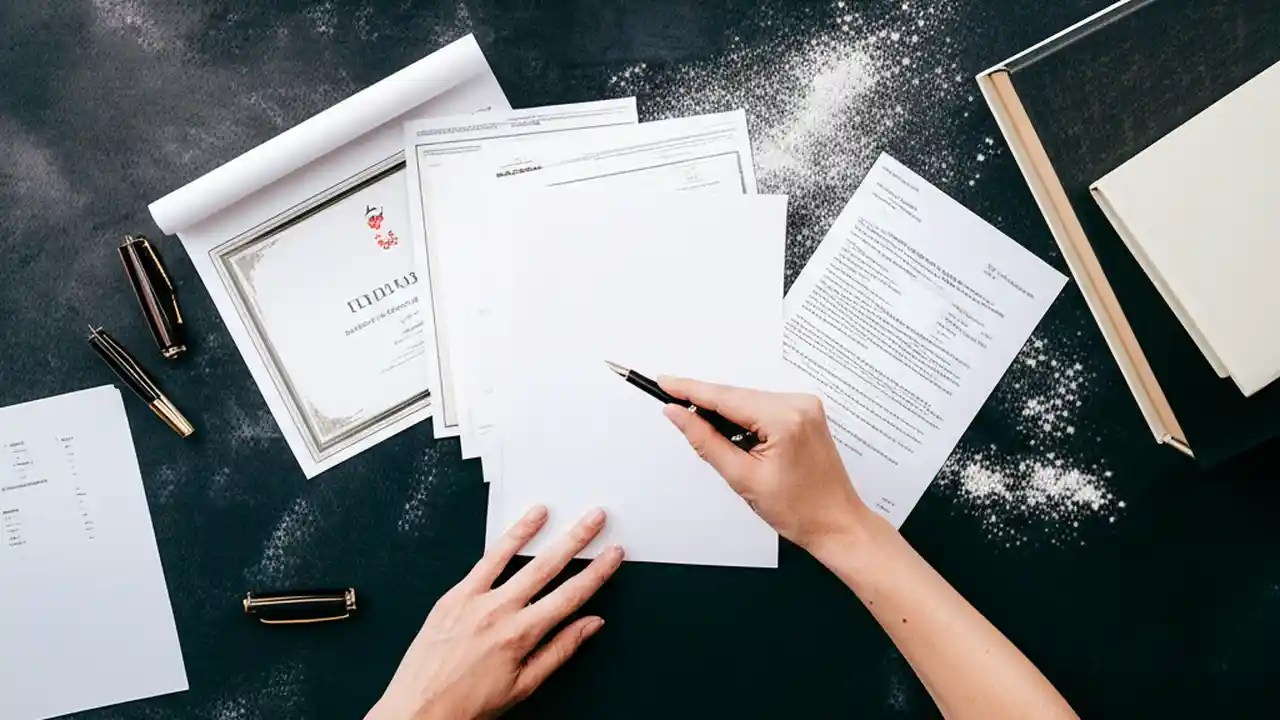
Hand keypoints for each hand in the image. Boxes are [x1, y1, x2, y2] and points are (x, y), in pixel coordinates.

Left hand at [368, 506, 623, 719]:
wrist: (418, 711)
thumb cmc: (468, 704)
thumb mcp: (524, 685)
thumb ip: (561, 649)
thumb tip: (591, 624)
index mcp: (520, 636)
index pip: (570, 596)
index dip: (596, 573)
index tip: (612, 555)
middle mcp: (499, 612)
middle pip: (547, 566)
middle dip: (576, 539)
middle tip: (594, 519)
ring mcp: (473, 600)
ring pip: (513, 557)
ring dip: (536, 530)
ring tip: (553, 510)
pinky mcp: (453, 596)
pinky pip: (483, 562)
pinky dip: (502, 543)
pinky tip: (516, 529)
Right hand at [659, 377, 868, 551]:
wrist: (836, 523)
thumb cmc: (799, 510)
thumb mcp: (742, 477)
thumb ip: (705, 440)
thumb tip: (678, 414)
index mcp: (785, 419)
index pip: (725, 397)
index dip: (690, 389)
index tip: (664, 383)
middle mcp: (798, 404)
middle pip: (736, 396)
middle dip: (706, 404)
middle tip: (675, 410)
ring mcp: (805, 406)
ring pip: (749, 400)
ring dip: (726, 414)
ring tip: (714, 440)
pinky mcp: (806, 412)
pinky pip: (764, 406)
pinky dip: (745, 417)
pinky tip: (737, 437)